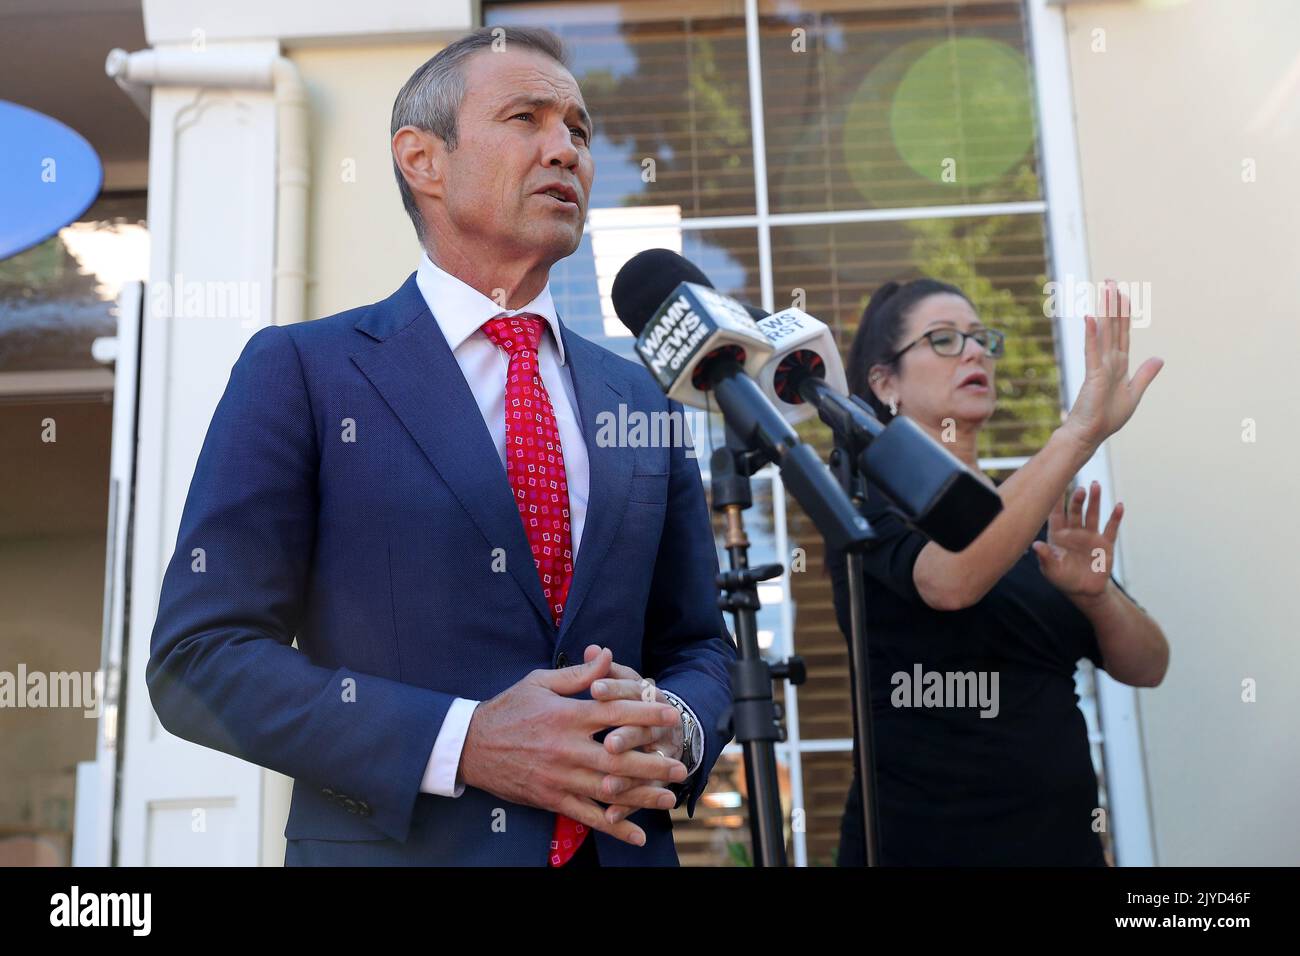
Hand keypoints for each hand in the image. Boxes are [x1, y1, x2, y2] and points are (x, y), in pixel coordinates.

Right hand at [459, 647, 686, 846]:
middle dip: (653, 762)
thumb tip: (606, 654)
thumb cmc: (508, 709)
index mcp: (567, 715)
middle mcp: (567, 747)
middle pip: (619, 756)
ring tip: (669, 797)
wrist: (471, 746)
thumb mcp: (539, 682)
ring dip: (642, 795)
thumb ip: (577, 674)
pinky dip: (613, 826)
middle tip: (680, 765)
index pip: (615, 713)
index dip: (646, 714)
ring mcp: (561, 776)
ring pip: (608, 789)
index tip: (671, 715)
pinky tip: (636, 834)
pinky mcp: (552, 798)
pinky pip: (588, 815)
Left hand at [1032, 481, 1121, 605]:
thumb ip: (1045, 557)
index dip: (1055, 501)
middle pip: (1075, 511)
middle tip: (1080, 488)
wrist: (1084, 591)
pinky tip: (1119, 506)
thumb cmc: (1063, 579)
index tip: (1054, 484)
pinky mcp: (1105, 544)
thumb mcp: (1051, 570)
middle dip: (1077, 499)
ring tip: (1095, 485)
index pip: (1056, 514)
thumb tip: (1035, 545)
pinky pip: (1111, 528)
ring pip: (1092, 514)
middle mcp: (1074, 532)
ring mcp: (1090, 536)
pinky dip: (1115, 517)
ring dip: (1094, 500)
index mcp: (1058, 535)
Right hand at [1061, 280, 1163, 448]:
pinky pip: (1093, 352)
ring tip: (1104, 290)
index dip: (1123, 313)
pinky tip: (1091, 318)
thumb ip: (1145, 374)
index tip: (1121, 293)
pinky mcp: (1093, 376)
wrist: (1089, 435)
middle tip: (1110, 280)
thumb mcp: (1134, 394)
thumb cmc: (1107, 418)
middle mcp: (1109, 361)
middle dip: (1113, 304)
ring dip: (1105, 311)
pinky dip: (1093, 335)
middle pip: (1113, 327)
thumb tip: (1159, 358)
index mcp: (1119, 365)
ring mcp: (1100, 367)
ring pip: (1105, 333)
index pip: (1123, 333)